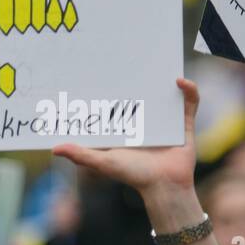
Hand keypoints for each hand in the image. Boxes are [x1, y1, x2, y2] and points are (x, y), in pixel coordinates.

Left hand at [53, 78, 221, 244]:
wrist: (165, 188)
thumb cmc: (133, 176)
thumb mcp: (104, 162)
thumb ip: (81, 154)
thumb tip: (54, 148)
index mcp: (126, 125)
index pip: (117, 101)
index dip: (110, 87)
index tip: (102, 71)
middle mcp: (145, 120)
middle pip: (142, 92)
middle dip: (138, 76)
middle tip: (130, 56)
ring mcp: (165, 120)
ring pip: (165, 94)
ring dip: (163, 79)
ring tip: (158, 63)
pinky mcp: (184, 124)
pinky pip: (189, 103)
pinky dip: (189, 91)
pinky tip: (180, 82)